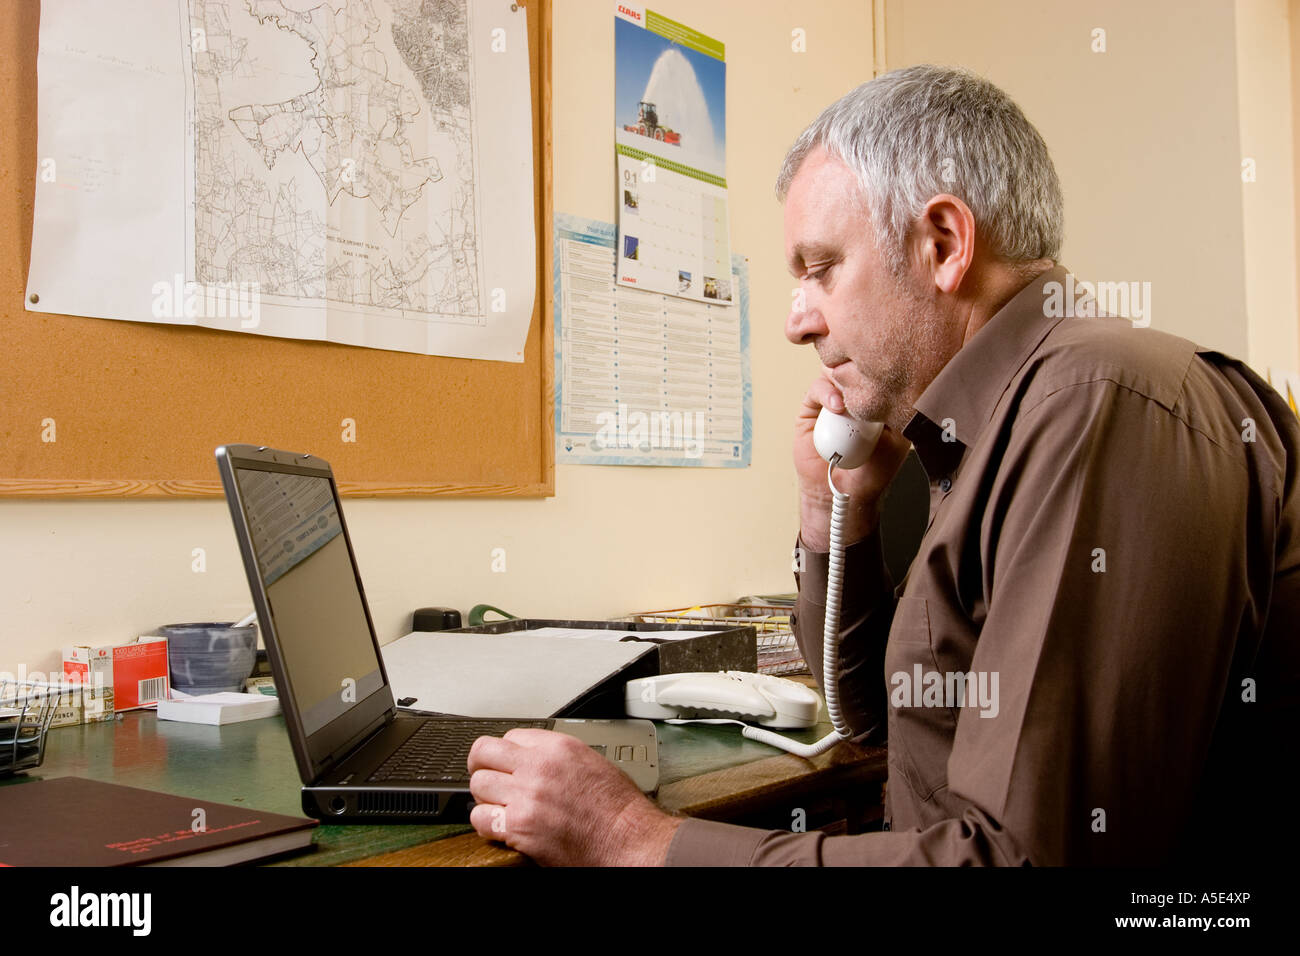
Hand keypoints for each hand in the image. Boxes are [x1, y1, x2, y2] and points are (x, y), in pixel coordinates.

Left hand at [467, 728, 681, 865]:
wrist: (627, 840)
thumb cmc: (618, 809)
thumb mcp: (591, 762)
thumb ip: (558, 757)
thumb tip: (537, 759)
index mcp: (558, 747)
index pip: (511, 735)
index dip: (506, 752)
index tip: (507, 764)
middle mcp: (539, 766)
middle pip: (483, 753)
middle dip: (482, 766)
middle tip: (489, 780)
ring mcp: (527, 796)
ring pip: (478, 785)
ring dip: (484, 797)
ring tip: (497, 806)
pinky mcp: (519, 826)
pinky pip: (481, 818)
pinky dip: (486, 824)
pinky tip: (499, 827)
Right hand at [794, 369, 911, 549]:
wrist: (845, 493)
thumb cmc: (873, 471)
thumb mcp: (898, 438)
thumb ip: (897, 411)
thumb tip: (899, 382)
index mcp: (875, 399)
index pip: (876, 369)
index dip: (881, 362)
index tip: (889, 362)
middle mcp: (853, 396)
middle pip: (854, 364)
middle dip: (860, 365)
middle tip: (869, 371)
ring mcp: (831, 401)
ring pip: (835, 372)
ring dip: (843, 379)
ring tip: (852, 398)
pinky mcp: (811, 409)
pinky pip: (816, 390)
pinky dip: (826, 393)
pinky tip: (836, 406)